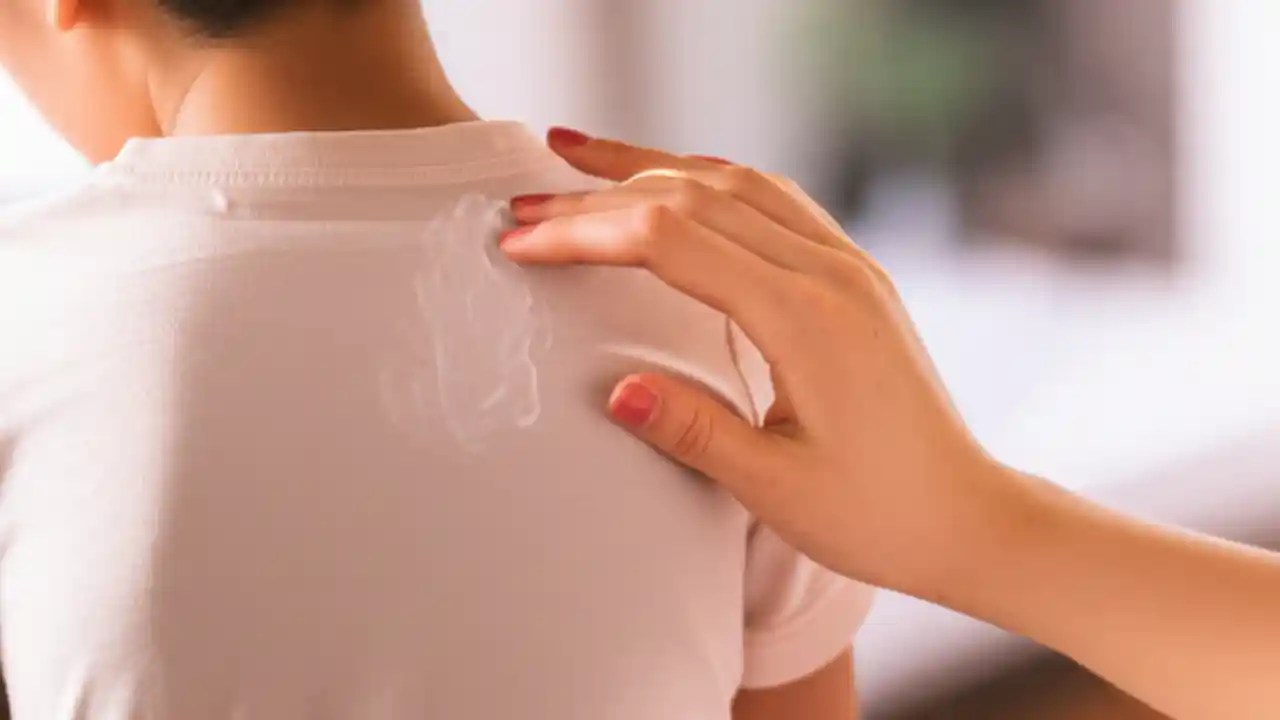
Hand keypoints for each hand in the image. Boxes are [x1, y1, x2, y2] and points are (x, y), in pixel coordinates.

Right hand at [500, 128, 1014, 593]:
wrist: (969, 516)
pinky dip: (711, 182)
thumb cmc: (880, 514)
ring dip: (655, 164)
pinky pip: (775, 202)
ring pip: (737, 182)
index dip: (587, 232)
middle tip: (527, 196)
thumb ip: (692, 432)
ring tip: (583, 157)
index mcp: (805, 317)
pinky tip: (679, 185)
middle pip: (695, 195)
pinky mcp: (856, 277)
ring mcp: (849, 267)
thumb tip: (615, 389)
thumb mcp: (775, 489)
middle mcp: (830, 273)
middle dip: (601, 190)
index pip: (670, 240)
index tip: (523, 239)